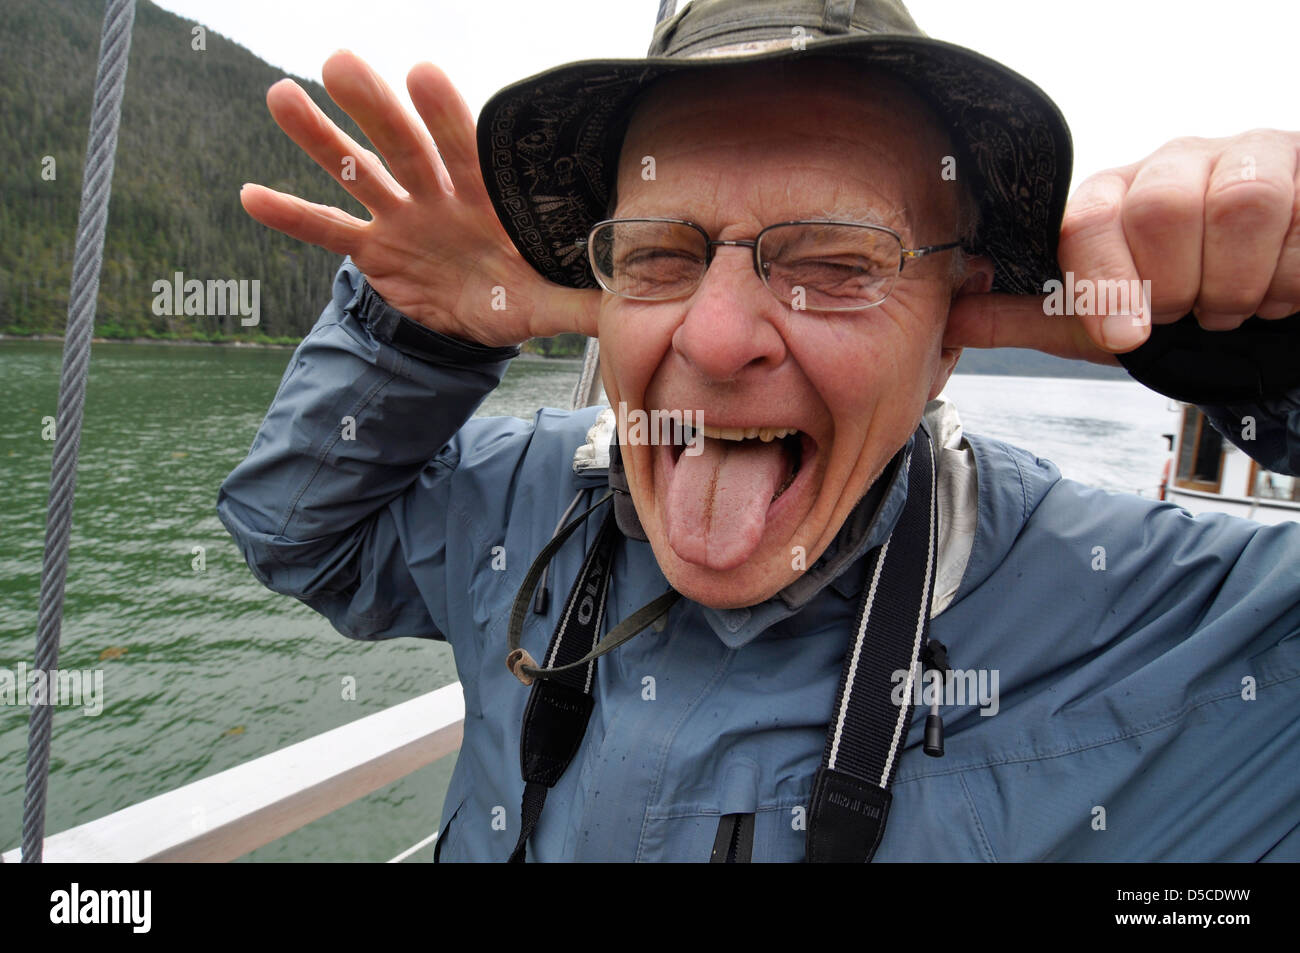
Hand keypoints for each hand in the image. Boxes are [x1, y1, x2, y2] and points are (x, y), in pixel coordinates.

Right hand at [240, 51, 599, 346]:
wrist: (483, 317)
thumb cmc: (522, 291)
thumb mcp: (551, 302)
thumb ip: (582, 300)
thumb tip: (631, 305)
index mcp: (485, 199)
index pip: (468, 151)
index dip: (446, 118)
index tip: (424, 73)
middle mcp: (438, 196)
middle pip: (405, 146)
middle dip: (376, 109)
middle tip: (342, 63)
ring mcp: (401, 218)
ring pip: (358, 172)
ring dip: (320, 139)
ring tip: (283, 98)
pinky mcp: (372, 249)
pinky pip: (328, 231)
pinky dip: (292, 216)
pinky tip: (250, 195)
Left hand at [944, 129, 1299, 363]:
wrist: (1263, 302)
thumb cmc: (1173, 303)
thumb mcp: (1095, 323)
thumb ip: (1026, 318)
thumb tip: (950, 319)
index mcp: (1112, 197)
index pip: (1089, 222)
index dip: (1106, 282)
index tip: (1126, 336)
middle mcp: (1173, 165)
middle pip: (1162, 209)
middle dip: (1179, 287)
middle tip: (1190, 314)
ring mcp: (1244, 157)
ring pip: (1240, 205)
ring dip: (1239, 282)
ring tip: (1233, 303)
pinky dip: (1290, 274)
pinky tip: (1278, 285)